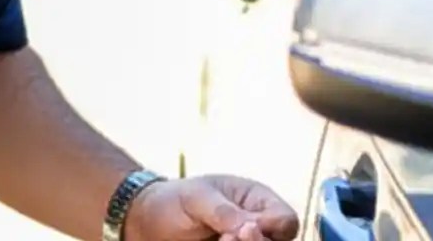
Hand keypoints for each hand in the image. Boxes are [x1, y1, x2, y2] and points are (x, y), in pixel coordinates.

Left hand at [124, 175, 298, 240]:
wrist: (147, 222)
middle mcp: (258, 228)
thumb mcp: (197, 197)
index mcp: (258, 202)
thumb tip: (251, 227)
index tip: (245, 228)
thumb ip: (224, 210)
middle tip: (227, 239)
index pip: (285, 219)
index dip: (272, 227)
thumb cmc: (175, 200)